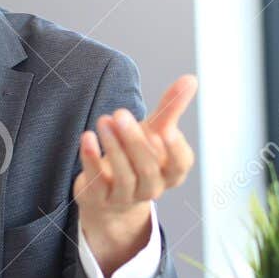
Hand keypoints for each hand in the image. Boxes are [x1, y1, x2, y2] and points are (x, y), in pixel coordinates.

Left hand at [73, 75, 197, 277]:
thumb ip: (171, 109)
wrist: (109, 195)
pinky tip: (87, 137)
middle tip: (121, 113)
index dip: (174, 149)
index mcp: (169, 173)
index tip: (165, 128)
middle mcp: (151, 188)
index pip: (180, 165)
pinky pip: (97, 182)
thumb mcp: (155, 132)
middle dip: (134, 141)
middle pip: (147, 168)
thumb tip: (191, 79)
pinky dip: (91, 159)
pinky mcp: (99, 198)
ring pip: (123, 175)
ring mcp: (125, 196)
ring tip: (103, 120)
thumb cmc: (137, 157)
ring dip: (113, 146)